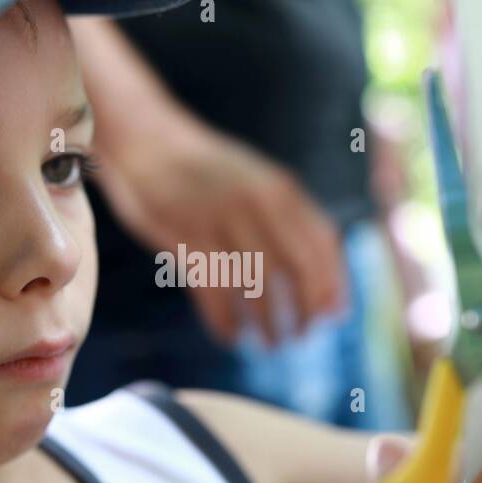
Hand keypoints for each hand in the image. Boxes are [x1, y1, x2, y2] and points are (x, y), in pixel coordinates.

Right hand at [92, 105, 346, 346]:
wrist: (147, 138)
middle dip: (305, 309)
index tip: (334, 315)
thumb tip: (315, 268)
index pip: (322, 242)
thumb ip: (283, 214)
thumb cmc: (203, 169)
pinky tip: (231, 336)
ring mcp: (219, 217)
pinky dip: (225, 320)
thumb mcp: (254, 179)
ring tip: (270, 344)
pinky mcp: (183, 234)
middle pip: (296, 267)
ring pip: (255, 284)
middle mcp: (256, 202)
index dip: (332, 283)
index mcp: (279, 188)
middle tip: (302, 337)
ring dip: (267, 321)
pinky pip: (212, 289)